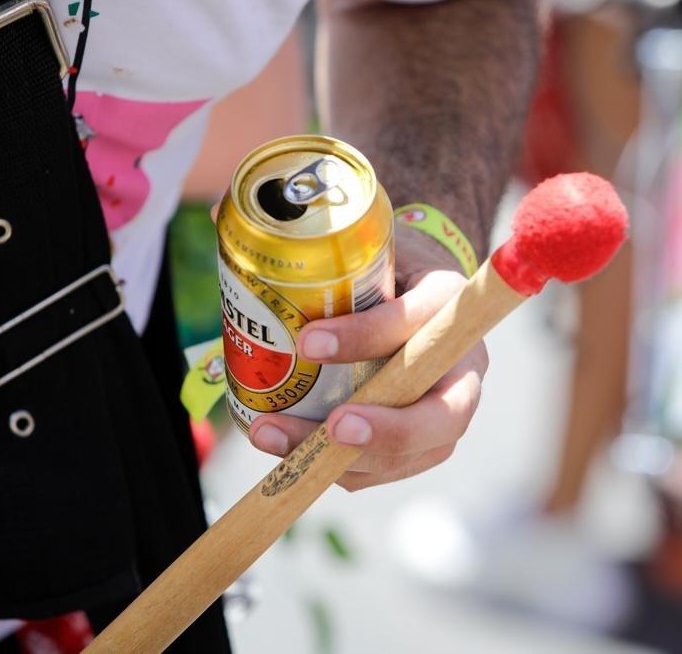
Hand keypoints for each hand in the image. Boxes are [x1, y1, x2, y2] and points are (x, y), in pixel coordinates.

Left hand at [248, 223, 488, 490]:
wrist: (418, 298)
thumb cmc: (387, 270)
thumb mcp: (367, 244)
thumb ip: (313, 237)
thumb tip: (218, 212)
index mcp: (451, 308)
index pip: (415, 322)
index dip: (365, 337)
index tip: (306, 341)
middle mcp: (463, 369)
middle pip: (442, 416)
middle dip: (387, 431)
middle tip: (330, 427)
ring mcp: (446, 414)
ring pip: (410, 455)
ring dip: (340, 459)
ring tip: (271, 438)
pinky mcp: (421, 446)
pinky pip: (382, 470)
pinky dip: (333, 468)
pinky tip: (286, 455)